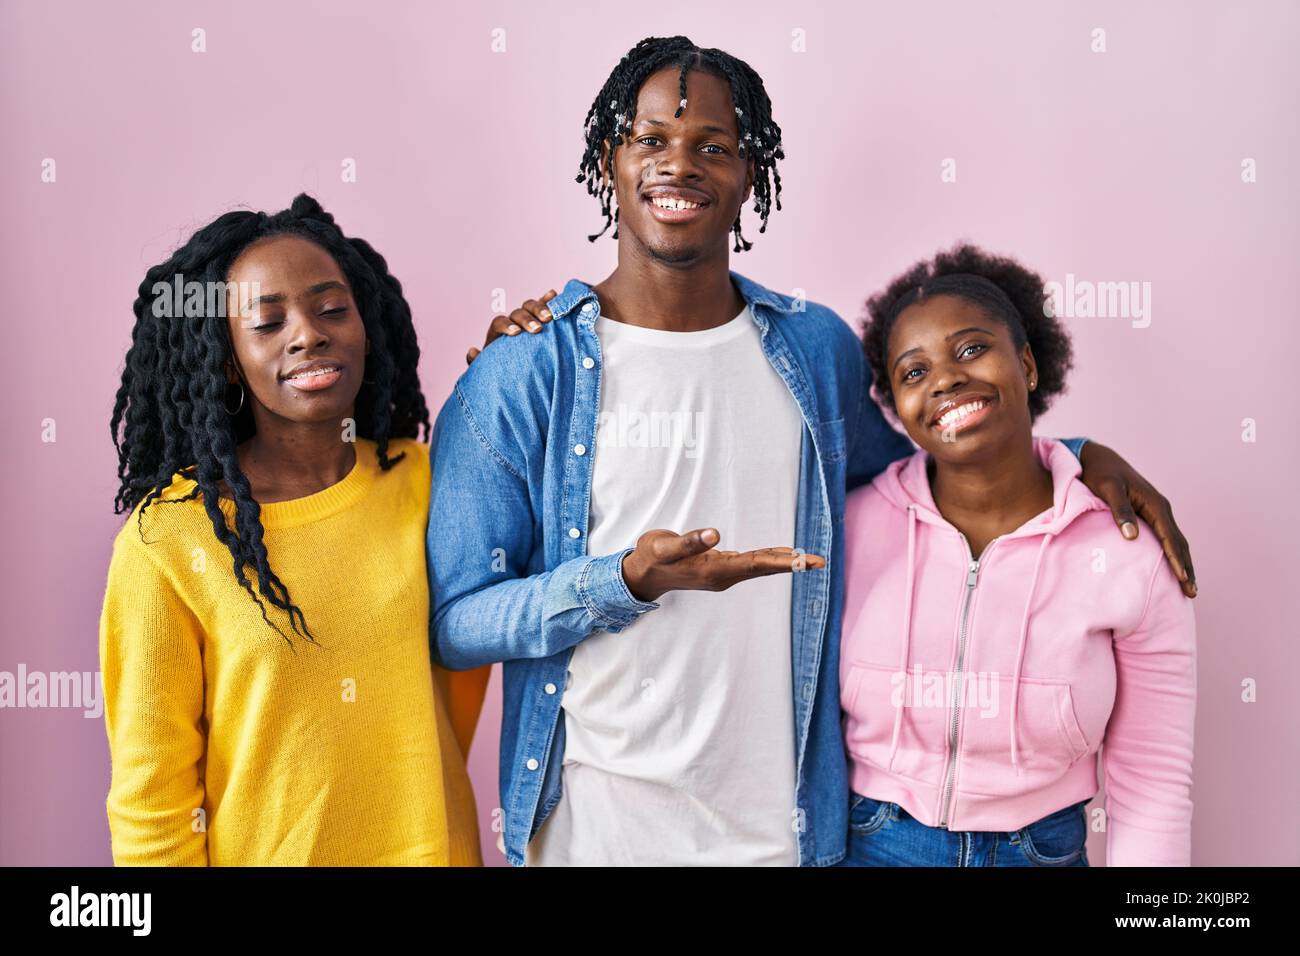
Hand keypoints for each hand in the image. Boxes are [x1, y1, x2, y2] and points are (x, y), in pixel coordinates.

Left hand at [466, 289, 557, 364]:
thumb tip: (472, 351)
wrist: (518, 373)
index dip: (506, 325)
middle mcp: (513, 322)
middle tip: (537, 329)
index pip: (499, 322)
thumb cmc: (503, 370)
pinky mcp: (541, 319)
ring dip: (540, 309)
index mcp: (498, 332)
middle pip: (517, 313)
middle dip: (526, 319)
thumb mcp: (489, 370)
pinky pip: (545, 307)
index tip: (515, 333)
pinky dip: (549, 300)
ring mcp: (528, 319)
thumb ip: (478, 362)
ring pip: (531, 307)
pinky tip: (555, 295)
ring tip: (550, 318)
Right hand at [620, 527, 825, 602]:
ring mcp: (721, 573)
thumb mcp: (666, 546)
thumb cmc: (652, 557)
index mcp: (715, 571)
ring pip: (758, 567)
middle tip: (820, 561)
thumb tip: (715, 533)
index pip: (756, 564)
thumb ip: (689, 541)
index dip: (782, 561)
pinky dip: (767, 559)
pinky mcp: (718, 568)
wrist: (641, 573)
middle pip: (763, 568)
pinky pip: (750, 564)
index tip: (805, 560)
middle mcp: (723, 575)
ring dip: (781, 561)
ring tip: (805, 558)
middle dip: (791, 564)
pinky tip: (778, 555)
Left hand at [1078, 442, 1196, 597]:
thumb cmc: (1101, 473)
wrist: (1098, 459)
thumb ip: (1120, 510)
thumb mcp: (1108, 489)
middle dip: (1186, 567)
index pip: (1170, 537)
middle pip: (1178, 542)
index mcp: (1154, 504)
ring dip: (1182, 563)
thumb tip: (1132, 536)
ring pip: (1174, 541)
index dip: (1177, 559)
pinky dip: (1171, 554)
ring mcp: (1156, 512)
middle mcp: (1160, 509)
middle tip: (1192, 592)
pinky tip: (1171, 568)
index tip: (1183, 579)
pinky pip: (1165, 538)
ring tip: (1187, 586)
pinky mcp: (1148, 515)